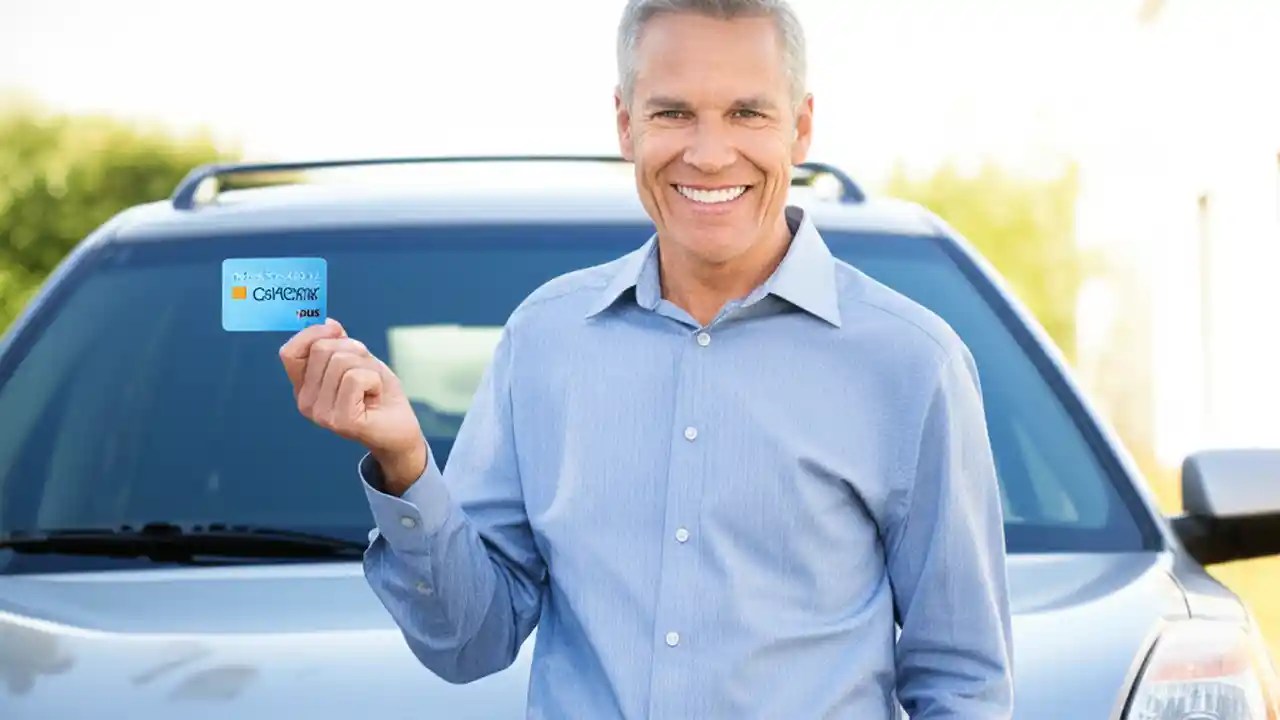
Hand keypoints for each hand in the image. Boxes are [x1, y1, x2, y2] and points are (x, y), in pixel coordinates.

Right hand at [279, 318, 426, 492]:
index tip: (337, 330)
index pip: (290, 352)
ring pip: (341, 360)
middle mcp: (305, 402)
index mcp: (304, 387)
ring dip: (367, 367)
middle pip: (322, 349)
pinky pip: (355, 378)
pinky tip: (375, 397)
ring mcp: (320, 413)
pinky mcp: (339, 420)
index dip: (312, 333)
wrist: (400, 430)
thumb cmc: (379, 394)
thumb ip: (339, 343)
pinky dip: (374, 380)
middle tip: (367, 373)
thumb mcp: (358, 361)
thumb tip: (327, 321)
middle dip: (353, 350)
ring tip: (372, 387)